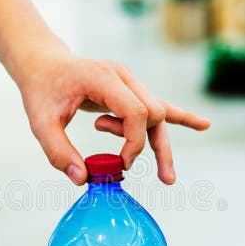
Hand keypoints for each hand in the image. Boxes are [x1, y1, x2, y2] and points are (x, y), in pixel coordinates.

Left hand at [13, 48, 210, 184]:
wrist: (43, 65)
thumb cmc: (41, 91)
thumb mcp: (40, 123)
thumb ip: (58, 152)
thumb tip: (83, 180)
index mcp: (103, 78)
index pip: (136, 111)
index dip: (133, 142)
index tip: (118, 163)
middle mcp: (123, 76)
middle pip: (153, 112)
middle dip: (145, 145)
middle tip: (122, 166)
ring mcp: (130, 81)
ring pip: (159, 114)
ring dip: (161, 145)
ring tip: (167, 178)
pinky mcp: (131, 91)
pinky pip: (160, 106)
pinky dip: (181, 118)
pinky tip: (204, 126)